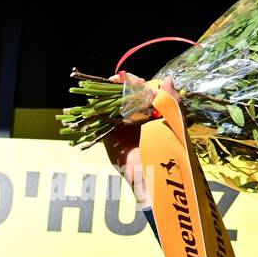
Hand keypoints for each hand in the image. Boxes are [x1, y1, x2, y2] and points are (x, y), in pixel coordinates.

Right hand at [102, 71, 179, 208]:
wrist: (156, 177)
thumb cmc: (169, 152)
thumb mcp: (175, 123)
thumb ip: (172, 101)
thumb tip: (168, 78)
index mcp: (153, 113)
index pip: (141, 91)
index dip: (135, 81)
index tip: (129, 78)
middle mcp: (137, 118)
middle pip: (124, 94)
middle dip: (120, 84)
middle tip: (118, 80)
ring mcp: (122, 127)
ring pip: (110, 103)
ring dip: (104, 92)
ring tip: (105, 85)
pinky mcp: (109, 137)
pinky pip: (97, 121)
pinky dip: (90, 110)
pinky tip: (82, 102)